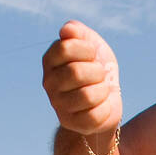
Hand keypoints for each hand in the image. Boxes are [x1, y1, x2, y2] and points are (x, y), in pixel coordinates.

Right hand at [42, 20, 121, 137]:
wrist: (106, 99)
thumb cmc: (97, 68)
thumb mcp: (91, 44)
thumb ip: (78, 32)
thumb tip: (67, 31)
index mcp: (50, 60)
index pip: (65, 48)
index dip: (87, 49)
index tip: (93, 55)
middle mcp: (49, 83)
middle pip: (76, 73)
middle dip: (98, 72)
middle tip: (100, 74)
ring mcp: (58, 105)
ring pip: (87, 96)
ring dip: (103, 90)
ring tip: (102, 89)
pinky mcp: (71, 123)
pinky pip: (95, 115)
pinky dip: (106, 108)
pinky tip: (103, 105)